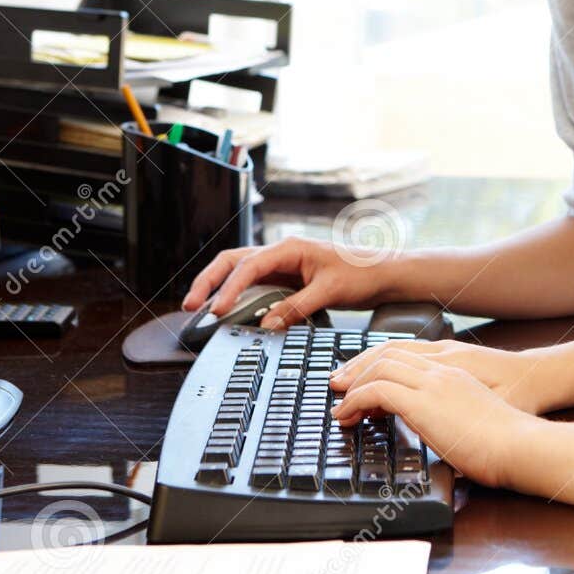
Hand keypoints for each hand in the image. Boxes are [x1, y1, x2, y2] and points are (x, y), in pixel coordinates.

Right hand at [179, 236, 394, 327]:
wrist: (383, 273)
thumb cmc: (362, 273)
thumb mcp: (330, 292)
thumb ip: (296, 307)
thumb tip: (267, 325)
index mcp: (289, 248)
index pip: (249, 266)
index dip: (229, 288)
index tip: (217, 310)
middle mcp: (281, 252)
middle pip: (232, 262)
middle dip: (208, 281)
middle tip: (190, 306)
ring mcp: (281, 265)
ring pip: (239, 271)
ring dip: (218, 288)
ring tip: (200, 310)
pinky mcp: (285, 278)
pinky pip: (253, 284)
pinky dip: (237, 295)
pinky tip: (228, 311)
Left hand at [329, 346, 538, 488]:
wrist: (521, 445)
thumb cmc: (507, 444)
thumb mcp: (475, 424)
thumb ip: (456, 422)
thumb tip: (443, 441)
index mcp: (455, 375)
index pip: (407, 357)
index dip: (379, 366)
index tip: (362, 384)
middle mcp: (442, 372)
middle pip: (388, 355)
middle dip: (358, 369)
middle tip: (339, 387)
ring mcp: (433, 384)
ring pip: (378, 368)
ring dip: (353, 385)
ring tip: (340, 407)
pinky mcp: (423, 402)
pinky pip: (376, 390)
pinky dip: (355, 400)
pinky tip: (348, 416)